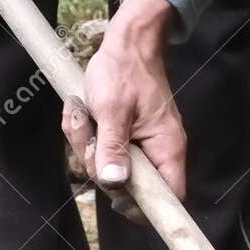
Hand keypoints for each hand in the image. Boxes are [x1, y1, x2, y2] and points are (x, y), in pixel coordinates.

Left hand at [64, 0, 184, 212]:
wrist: (128, 41)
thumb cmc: (124, 70)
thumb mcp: (112, 109)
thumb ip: (112, 147)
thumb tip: (113, 183)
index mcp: (166, 149)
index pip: (168, 198)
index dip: (144, 207)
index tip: (116, 197)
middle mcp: (159, 153)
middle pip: (130, 186)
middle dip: (98, 164)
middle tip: (88, 134)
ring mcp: (143, 145)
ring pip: (111, 167)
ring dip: (86, 144)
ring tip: (81, 113)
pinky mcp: (127, 137)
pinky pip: (104, 150)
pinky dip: (87, 135)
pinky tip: (82, 113)